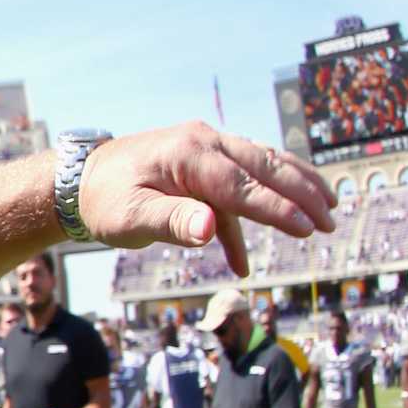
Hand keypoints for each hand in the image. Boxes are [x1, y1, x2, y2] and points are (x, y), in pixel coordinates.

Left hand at [77, 122, 334, 277]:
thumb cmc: (101, 201)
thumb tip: (209, 230)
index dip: (279, 209)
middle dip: (302, 194)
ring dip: (292, 191)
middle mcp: (204, 144)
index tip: (310, 228)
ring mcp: (204, 151)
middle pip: (265, 168)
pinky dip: (244, 221)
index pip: (244, 186)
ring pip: (260, 169)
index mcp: (190, 154)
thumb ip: (171, 222)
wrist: (76, 182)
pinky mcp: (199, 166)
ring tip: (324, 212)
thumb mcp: (129, 216)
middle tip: (331, 220)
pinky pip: (234, 190)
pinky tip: (242, 263)